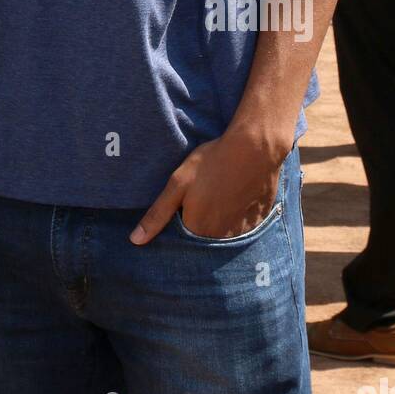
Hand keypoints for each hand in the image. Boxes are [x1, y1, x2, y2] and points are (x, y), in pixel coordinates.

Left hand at [130, 132, 285, 243]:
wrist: (255, 149)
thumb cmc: (212, 163)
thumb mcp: (178, 183)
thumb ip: (157, 214)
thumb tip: (135, 240)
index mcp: (199, 231)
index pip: (182, 244)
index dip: (178, 230)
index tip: (180, 213)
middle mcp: (222, 238)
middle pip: (204, 243)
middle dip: (198, 230)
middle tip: (201, 203)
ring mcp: (243, 232)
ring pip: (224, 238)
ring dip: (218, 227)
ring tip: (218, 202)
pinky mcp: (258, 223)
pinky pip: (243, 231)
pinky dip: (236, 221)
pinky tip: (234, 202)